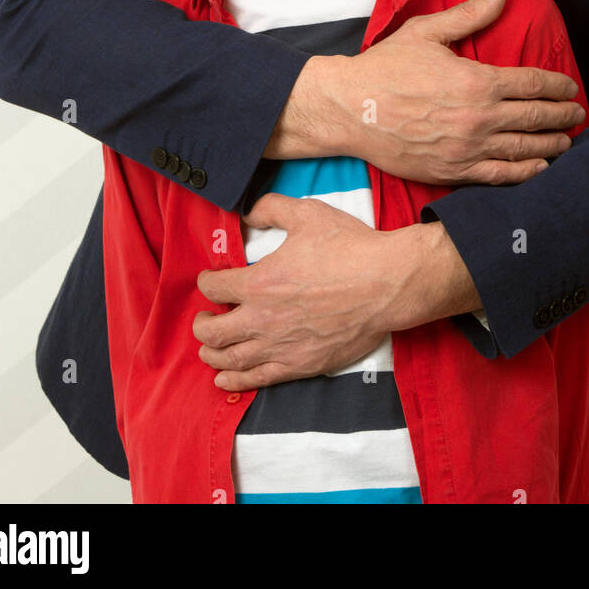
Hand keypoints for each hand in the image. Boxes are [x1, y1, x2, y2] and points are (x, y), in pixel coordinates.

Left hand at [193, 193, 477, 388]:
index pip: (213, 287)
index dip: (206, 281)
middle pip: (212, 332)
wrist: (386, 284)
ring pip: (229, 360)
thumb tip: (249, 212)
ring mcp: (280, 347)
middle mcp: (262, 319)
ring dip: (212, 355)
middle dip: (202, 324)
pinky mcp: (300, 365)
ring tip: (208, 349)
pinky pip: (257, 379)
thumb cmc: (349, 248)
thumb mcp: (307, 213)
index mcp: (259, 282)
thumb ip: (271, 208)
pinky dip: (235, 380)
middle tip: (206, 317)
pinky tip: (225, 379)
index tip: (211, 279)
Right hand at [268, 0, 584, 183]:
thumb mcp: (427, 32)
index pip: (534, 84)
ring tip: (566, 141)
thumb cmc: (386, 68)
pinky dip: (527, 172)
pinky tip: (540, 167)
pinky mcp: (453, 171)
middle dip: (562, 116)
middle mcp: (479, 118)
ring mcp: (468, 148)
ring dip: (552, 144)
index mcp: (477, 81)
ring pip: (525, 149)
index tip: (570, 88)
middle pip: (537, 117)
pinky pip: (501, 175)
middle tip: (576, 114)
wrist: (350, 109)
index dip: (558, 86)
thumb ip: (469, 15)